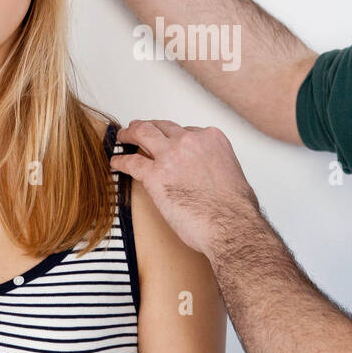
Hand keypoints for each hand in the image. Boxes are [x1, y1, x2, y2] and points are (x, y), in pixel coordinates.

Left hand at [111, 120, 263, 261]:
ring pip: (143, 133)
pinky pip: (131, 162)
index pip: (187, 131)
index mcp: (212, 139)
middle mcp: (191, 141)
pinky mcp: (154, 175)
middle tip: (139, 129)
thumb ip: (216, 167)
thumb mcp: (233, 174)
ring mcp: (171, 156)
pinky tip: (116, 163)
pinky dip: (121, 161)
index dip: (174, 138)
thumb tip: (208, 175)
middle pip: (163, 127)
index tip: (169, 142)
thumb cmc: (236, 209)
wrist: (230, 225)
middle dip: (149, 127)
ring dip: (130, 133)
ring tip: (122, 137)